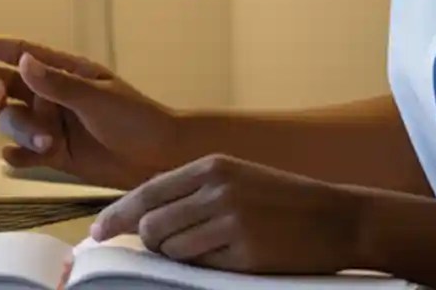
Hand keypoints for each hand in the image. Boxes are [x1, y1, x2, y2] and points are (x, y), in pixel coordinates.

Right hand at [0, 37, 177, 189]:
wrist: (160, 158)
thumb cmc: (137, 119)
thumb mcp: (98, 99)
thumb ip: (59, 84)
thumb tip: (22, 62)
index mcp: (64, 71)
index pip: (18, 52)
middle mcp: (51, 95)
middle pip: (4, 89)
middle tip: (0, 109)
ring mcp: (50, 124)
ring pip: (11, 123)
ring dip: (19, 132)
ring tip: (47, 144)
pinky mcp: (54, 154)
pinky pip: (20, 154)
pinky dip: (18, 156)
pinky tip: (28, 157)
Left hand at [90, 154, 362, 274]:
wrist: (337, 218)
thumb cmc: (284, 201)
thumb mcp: (237, 179)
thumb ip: (194, 192)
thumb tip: (146, 219)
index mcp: (212, 166)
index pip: (148, 192)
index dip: (118, 214)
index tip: (97, 232)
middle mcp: (217, 190)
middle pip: (152, 225)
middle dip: (149, 243)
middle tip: (164, 250)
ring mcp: (231, 221)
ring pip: (171, 250)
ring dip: (177, 258)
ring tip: (208, 250)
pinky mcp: (245, 252)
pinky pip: (201, 268)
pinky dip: (205, 269)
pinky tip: (229, 258)